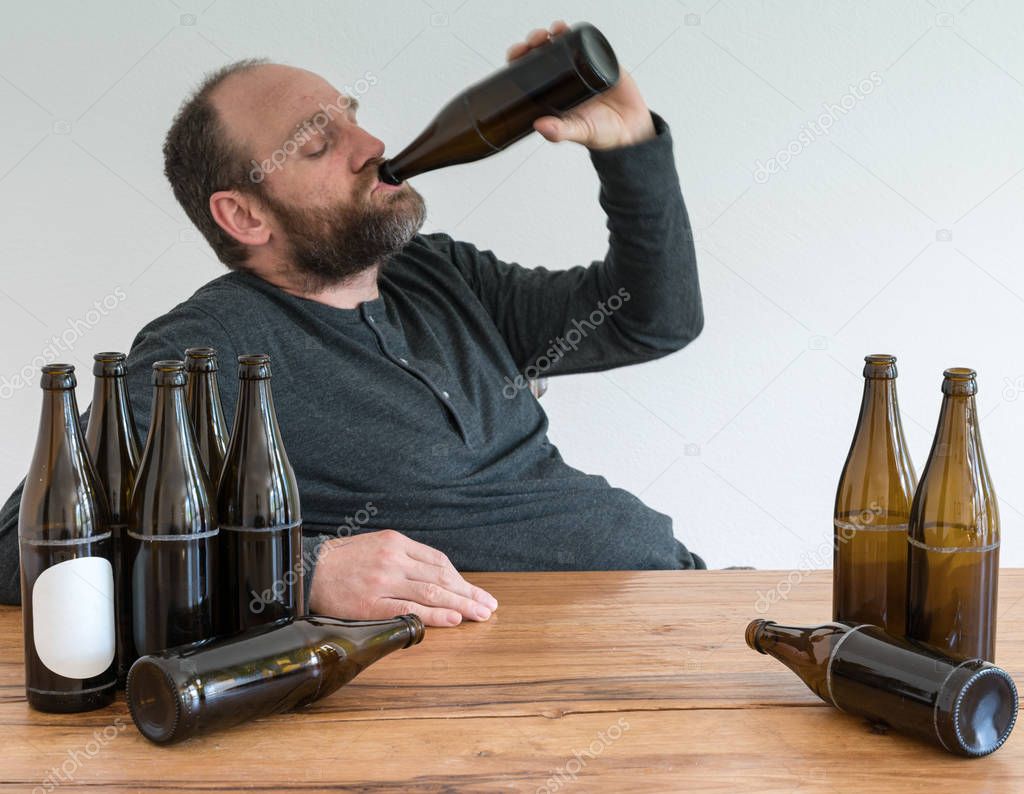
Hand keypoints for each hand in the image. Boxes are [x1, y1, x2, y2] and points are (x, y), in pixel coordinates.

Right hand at [307, 529, 498, 626]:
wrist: (305, 571)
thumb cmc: (341, 561)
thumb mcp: (375, 546)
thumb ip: (403, 557)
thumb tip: (433, 574)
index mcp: (396, 542)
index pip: (438, 562)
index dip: (461, 579)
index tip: (475, 592)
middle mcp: (393, 559)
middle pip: (441, 577)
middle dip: (469, 593)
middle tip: (489, 606)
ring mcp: (383, 581)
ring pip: (431, 593)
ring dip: (460, 605)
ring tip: (479, 614)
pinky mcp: (372, 603)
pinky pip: (410, 610)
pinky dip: (435, 615)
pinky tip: (453, 619)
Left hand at [506, 20, 656, 149]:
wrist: (631, 128)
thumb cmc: (602, 133)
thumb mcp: (578, 133)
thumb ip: (560, 132)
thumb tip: (539, 126)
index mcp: (552, 96)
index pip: (528, 74)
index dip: (520, 60)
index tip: (517, 53)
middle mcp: (563, 80)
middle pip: (542, 55)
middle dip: (534, 43)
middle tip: (535, 40)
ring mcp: (580, 69)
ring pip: (561, 46)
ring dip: (553, 35)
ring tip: (553, 32)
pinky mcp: (598, 62)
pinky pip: (585, 43)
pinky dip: (575, 34)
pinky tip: (568, 30)